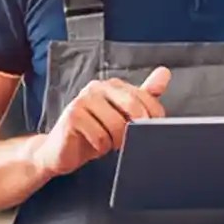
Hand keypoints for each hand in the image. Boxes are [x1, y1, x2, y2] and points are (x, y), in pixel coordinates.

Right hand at [31, 67, 170, 177]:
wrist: (59, 150)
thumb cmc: (92, 132)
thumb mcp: (121, 114)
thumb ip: (143, 95)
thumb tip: (164, 73)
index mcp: (112, 85)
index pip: (145, 97)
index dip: (152, 118)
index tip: (147, 131)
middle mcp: (97, 88)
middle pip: (132, 107)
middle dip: (135, 129)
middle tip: (128, 140)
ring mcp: (83, 100)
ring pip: (117, 125)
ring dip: (116, 141)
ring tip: (107, 142)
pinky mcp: (73, 116)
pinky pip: (100, 136)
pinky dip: (101, 147)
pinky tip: (94, 145)